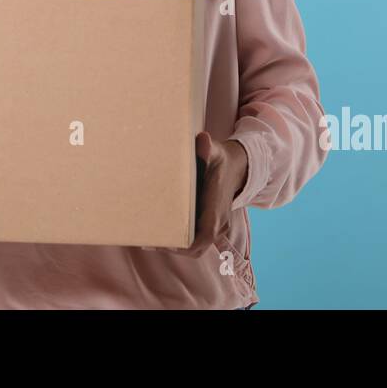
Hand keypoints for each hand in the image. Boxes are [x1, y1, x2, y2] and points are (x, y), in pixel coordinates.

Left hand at [141, 131, 247, 256]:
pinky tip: (161, 231)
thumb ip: (206, 148)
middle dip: (174, 247)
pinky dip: (180, 239)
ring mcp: (216, 226)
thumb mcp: (214, 151)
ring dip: (175, 245)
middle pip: (196, 248)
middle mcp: (218, 223)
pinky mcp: (210, 224)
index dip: (184, 243)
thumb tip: (201, 139)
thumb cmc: (220, 160)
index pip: (203, 236)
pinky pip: (195, 238)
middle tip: (149, 242)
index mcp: (217, 209)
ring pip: (196, 246)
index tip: (165, 241)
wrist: (237, 167)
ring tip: (151, 239)